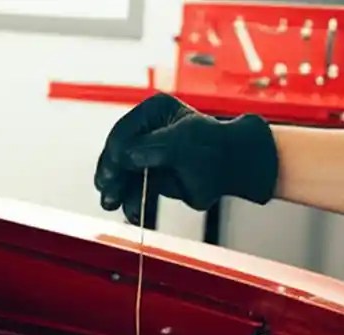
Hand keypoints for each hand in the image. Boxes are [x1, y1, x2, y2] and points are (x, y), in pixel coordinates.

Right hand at [94, 93, 279, 223]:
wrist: (236, 168)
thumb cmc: (215, 147)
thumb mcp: (181, 143)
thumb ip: (150, 147)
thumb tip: (122, 157)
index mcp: (152, 112)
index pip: (123, 132)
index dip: (114, 154)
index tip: (111, 172)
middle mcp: (147, 132)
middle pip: (118, 155)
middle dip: (112, 176)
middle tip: (108, 194)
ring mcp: (148, 155)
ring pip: (125, 176)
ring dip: (119, 193)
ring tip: (115, 206)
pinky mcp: (153, 176)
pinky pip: (136, 189)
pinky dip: (133, 202)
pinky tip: (132, 213)